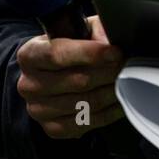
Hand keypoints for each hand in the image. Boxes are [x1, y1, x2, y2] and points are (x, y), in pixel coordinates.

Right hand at [15, 14, 125, 138]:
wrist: (50, 75)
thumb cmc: (69, 48)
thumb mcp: (79, 30)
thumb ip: (95, 31)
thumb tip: (110, 43)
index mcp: (29, 55)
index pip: (57, 54)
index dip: (89, 53)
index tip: (115, 52)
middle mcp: (29, 85)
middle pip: (77, 81)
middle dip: (109, 72)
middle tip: (129, 65)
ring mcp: (38, 110)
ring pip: (86, 103)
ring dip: (112, 92)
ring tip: (128, 81)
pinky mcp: (53, 128)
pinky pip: (88, 123)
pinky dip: (109, 112)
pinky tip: (120, 100)